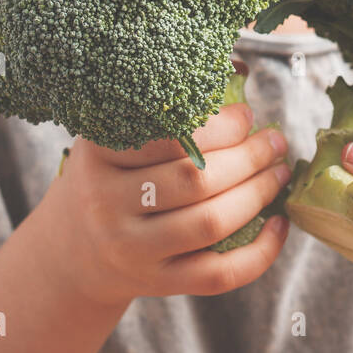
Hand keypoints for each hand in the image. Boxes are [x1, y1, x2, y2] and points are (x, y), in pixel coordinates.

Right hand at [37, 66, 291, 307]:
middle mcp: (109, 204)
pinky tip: (279, 225)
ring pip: (210, 224)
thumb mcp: (114, 138)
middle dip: (249, 157)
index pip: (168, 137)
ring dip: (258, 195)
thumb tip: (238, 68)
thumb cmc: (110, 178)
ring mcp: (133, 250)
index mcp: (99, 157)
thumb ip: (160, 110)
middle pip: (195, 179)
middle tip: (275, 141)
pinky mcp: (158, 284)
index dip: (218, 125)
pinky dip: (258, 253)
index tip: (246, 115)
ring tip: (280, 173)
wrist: (72, 251)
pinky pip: (217, 274)